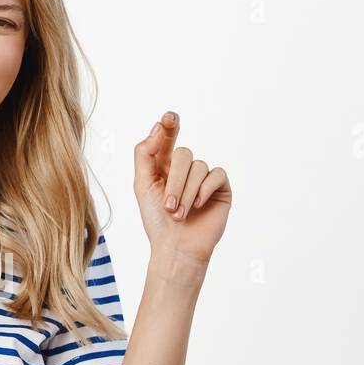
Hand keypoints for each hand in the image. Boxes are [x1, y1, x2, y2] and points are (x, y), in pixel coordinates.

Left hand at [133, 111, 231, 265]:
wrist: (176, 247)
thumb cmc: (157, 220)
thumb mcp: (142, 185)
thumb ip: (144, 154)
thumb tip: (157, 127)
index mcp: (163, 166)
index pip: (167, 138)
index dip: (169, 125)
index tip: (169, 117)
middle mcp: (185, 169)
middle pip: (182, 154)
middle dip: (174, 181)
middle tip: (167, 206)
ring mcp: (204, 178)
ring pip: (198, 166)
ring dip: (185, 192)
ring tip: (179, 214)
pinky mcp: (220, 188)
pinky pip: (215, 175)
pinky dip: (204, 191)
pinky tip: (198, 207)